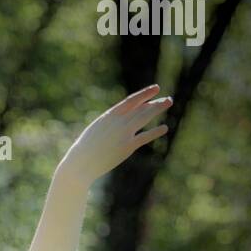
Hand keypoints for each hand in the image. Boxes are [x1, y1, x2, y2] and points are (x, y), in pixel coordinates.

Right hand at [56, 85, 171, 189]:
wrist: (82, 162)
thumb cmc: (87, 147)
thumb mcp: (98, 128)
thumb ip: (112, 122)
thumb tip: (123, 119)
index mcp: (110, 115)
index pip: (132, 100)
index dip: (145, 94)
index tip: (156, 89)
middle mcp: (119, 121)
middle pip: (142, 108)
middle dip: (156, 103)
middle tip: (168, 100)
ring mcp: (124, 133)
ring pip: (145, 117)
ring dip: (158, 110)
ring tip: (168, 104)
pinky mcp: (127, 147)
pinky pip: (145, 136)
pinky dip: (155, 132)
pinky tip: (164, 128)